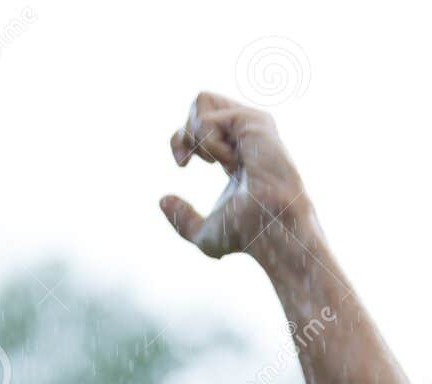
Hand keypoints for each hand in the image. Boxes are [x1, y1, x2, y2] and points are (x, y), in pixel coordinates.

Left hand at [160, 91, 311, 261]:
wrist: (269, 229)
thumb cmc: (244, 234)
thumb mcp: (204, 234)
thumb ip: (182, 219)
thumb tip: (162, 201)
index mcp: (234, 152)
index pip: (198, 125)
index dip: (179, 140)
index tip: (182, 165)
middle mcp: (244, 133)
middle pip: (199, 102)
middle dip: (185, 131)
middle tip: (188, 160)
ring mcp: (251, 124)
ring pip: (202, 100)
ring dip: (197, 135)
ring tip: (215, 162)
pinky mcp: (254, 120)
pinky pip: (210, 119)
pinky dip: (209, 144)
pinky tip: (231, 162)